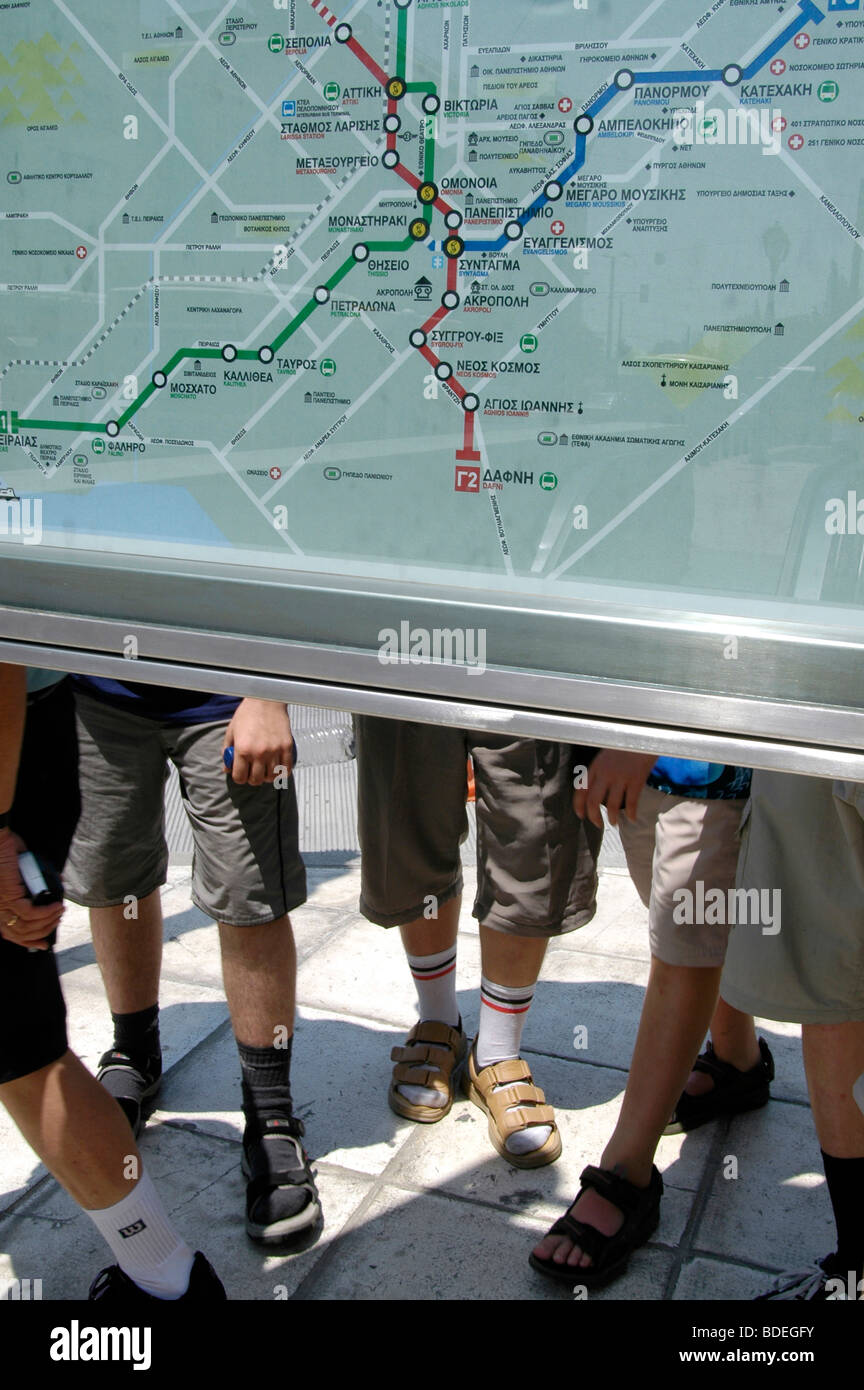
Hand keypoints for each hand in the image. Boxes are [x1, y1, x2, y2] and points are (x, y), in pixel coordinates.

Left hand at [0, 829, 63, 949]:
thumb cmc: (7, 850)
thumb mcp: (21, 871)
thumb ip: (34, 879)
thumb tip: (56, 880)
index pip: (9, 933)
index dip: (26, 941)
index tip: (43, 943)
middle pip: (18, 933)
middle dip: (40, 934)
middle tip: (56, 925)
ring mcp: (2, 903)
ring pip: (26, 926)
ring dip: (47, 922)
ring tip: (60, 911)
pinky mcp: (9, 895)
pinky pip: (31, 913)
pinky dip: (46, 913)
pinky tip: (56, 906)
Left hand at [223, 700, 293, 785]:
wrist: (266, 700)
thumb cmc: (247, 713)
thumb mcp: (231, 731)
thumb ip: (227, 751)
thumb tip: (227, 768)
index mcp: (243, 749)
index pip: (240, 776)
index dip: (239, 778)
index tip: (241, 774)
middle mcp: (259, 753)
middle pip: (256, 780)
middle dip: (252, 779)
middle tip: (252, 772)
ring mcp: (274, 751)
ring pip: (271, 777)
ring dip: (266, 776)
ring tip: (264, 770)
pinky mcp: (286, 747)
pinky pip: (286, 769)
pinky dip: (281, 772)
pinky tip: (277, 768)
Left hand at [573, 750, 657, 828]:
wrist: (643, 736)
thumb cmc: (625, 746)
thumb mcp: (606, 756)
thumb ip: (599, 771)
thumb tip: (594, 789)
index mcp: (595, 767)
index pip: (581, 790)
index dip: (579, 806)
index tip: (581, 815)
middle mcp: (605, 773)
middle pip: (593, 801)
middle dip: (594, 816)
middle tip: (598, 824)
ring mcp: (621, 777)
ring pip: (612, 805)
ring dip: (612, 818)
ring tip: (614, 823)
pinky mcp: (636, 780)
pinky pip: (632, 802)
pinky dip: (632, 814)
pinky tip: (633, 819)